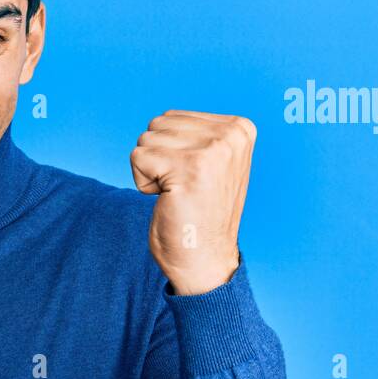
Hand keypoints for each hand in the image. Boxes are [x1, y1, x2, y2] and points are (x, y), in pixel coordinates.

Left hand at [130, 110, 254, 295]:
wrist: (204, 260)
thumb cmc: (199, 214)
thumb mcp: (211, 164)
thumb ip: (197, 136)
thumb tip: (163, 120)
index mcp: (240, 128)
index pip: (172, 117)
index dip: (169, 150)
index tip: (192, 178)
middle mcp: (231, 135)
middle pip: (157, 125)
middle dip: (157, 158)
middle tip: (182, 189)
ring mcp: (213, 150)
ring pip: (145, 140)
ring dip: (151, 171)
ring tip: (177, 194)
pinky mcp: (190, 168)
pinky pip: (137, 158)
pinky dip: (143, 183)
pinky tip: (168, 201)